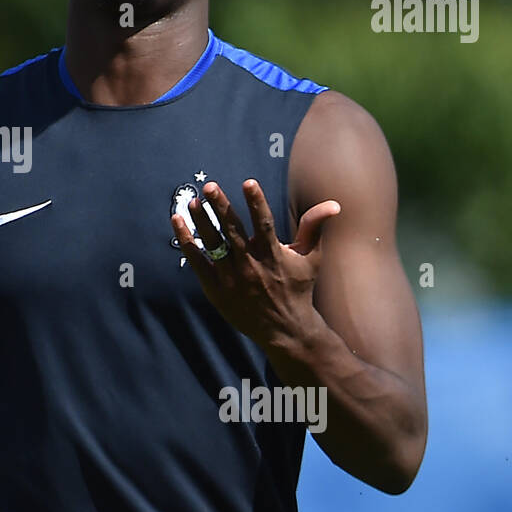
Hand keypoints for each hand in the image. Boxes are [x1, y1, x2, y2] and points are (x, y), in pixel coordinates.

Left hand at [170, 179, 339, 349]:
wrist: (284, 329)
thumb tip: (334, 204)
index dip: (256, 202)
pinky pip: (197, 262)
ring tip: (192, 202)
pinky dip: (187, 242)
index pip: (264, 223)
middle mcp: (251, 265)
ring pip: (212, 244)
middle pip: (232, 231)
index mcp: (273, 254)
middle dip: (220, 207)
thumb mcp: (311, 258)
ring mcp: (231, 278)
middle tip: (209, 187)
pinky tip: (178, 222)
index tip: (248, 182)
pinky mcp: (216, 288)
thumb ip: (315, 228)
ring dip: (201, 222)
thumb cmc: (298, 288)